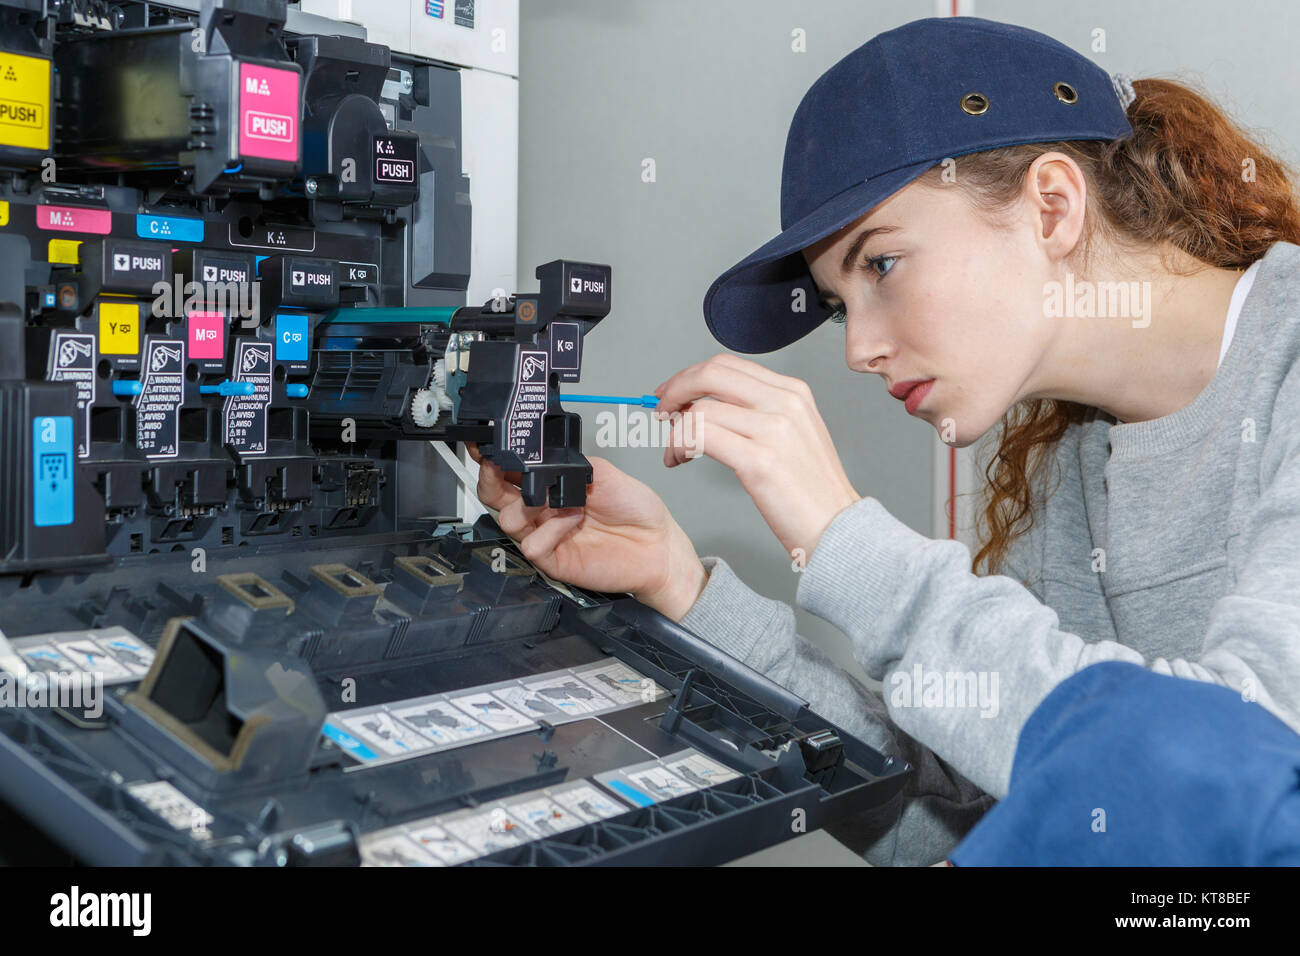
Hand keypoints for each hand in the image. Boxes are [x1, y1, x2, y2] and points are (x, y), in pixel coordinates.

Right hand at [466, 443, 708, 621]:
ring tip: (560, 502)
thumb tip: (539, 459)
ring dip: (527, 506)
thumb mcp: (603, 472)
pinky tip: (570, 523)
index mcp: (551, 485)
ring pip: (507, 520)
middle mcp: (544, 510)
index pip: (512, 472)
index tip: (487, 448)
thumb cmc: (637, 510)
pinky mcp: (553, 559)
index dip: (495, 459)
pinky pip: (531, 545)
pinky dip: (547, 532)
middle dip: (490, 480)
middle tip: (497, 468)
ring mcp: (546, 535)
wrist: (657, 545)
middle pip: (496, 496)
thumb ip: (569, 463)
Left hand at [653, 353, 860, 562]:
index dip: (690, 376)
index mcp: (793, 392)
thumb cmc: (810, 491)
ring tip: (673, 451)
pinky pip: (700, 436)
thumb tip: (702, 405)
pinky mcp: (760, 461)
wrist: (838, 527)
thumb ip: (756, 414)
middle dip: (675, 389)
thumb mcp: (793, 435)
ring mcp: (774, 429)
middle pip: (711, 374)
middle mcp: (785, 402)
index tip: (672, 394)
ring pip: (701, 408)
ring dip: (674, 429)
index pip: (727, 366)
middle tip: (661, 412)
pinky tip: (678, 460)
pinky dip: (678, 445)